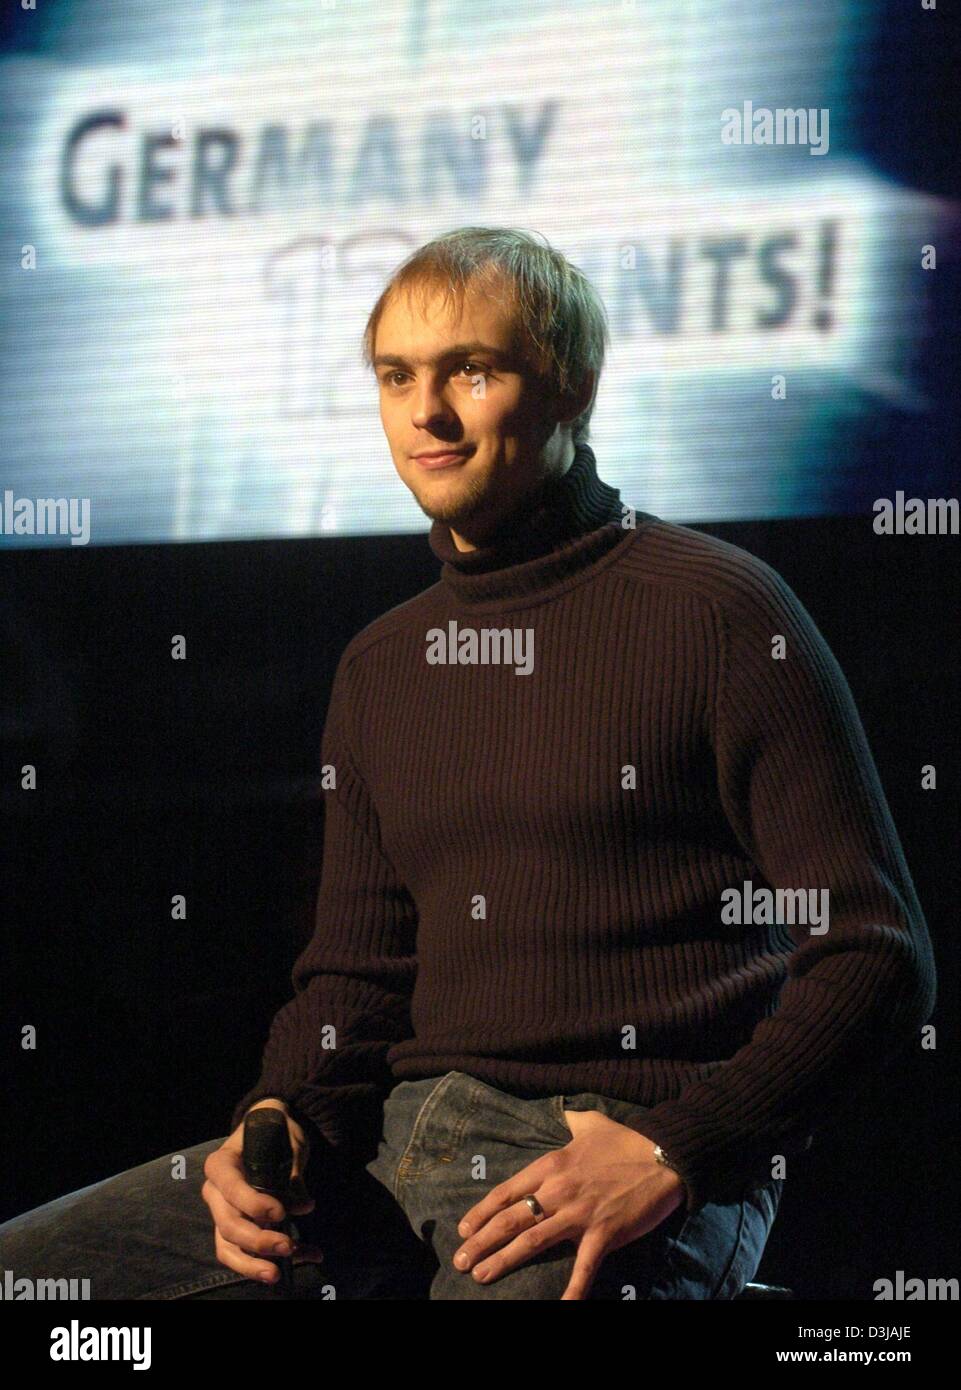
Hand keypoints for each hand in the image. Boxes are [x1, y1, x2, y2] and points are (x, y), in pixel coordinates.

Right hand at [201, 1099, 324, 1283]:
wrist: (271, 1130)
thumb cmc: (275, 1132)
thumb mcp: (288, 1144)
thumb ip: (292, 1176)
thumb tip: (304, 1206)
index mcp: (221, 1164)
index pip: (231, 1189)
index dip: (254, 1204)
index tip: (280, 1213)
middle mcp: (215, 1191)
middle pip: (228, 1225)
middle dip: (258, 1241)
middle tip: (288, 1246)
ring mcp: (222, 1213)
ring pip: (227, 1247)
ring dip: (252, 1264)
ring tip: (277, 1274)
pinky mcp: (235, 1229)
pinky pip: (242, 1253)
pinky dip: (269, 1260)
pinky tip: (306, 1256)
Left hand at [451, 1108, 685, 1299]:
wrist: (664, 1155)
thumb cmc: (626, 1140)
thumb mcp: (589, 1122)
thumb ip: (570, 1120)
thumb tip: (562, 1111)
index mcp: (551, 1165)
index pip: (507, 1192)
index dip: (481, 1213)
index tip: (464, 1230)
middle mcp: (558, 1190)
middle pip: (511, 1219)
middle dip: (482, 1242)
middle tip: (461, 1262)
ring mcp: (579, 1214)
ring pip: (532, 1241)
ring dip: (504, 1260)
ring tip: (481, 1276)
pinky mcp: (603, 1233)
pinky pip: (583, 1267)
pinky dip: (572, 1290)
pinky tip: (561, 1308)